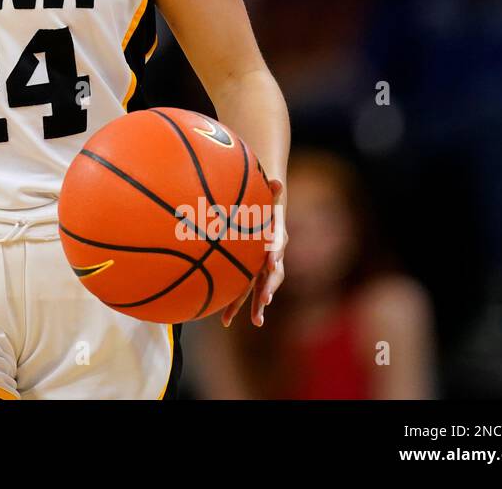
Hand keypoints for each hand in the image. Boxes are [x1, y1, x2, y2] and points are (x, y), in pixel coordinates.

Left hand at [221, 177, 285, 327]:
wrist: (265, 217)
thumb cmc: (263, 205)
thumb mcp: (265, 197)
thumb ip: (270, 191)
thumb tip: (277, 180)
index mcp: (275, 237)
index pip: (277, 245)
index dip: (275, 252)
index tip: (271, 260)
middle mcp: (272, 257)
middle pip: (274, 275)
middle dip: (270, 288)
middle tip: (267, 300)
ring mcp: (262, 269)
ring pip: (261, 289)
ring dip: (258, 305)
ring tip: (257, 321)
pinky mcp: (250, 276)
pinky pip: (244, 292)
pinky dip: (236, 305)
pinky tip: (224, 320)